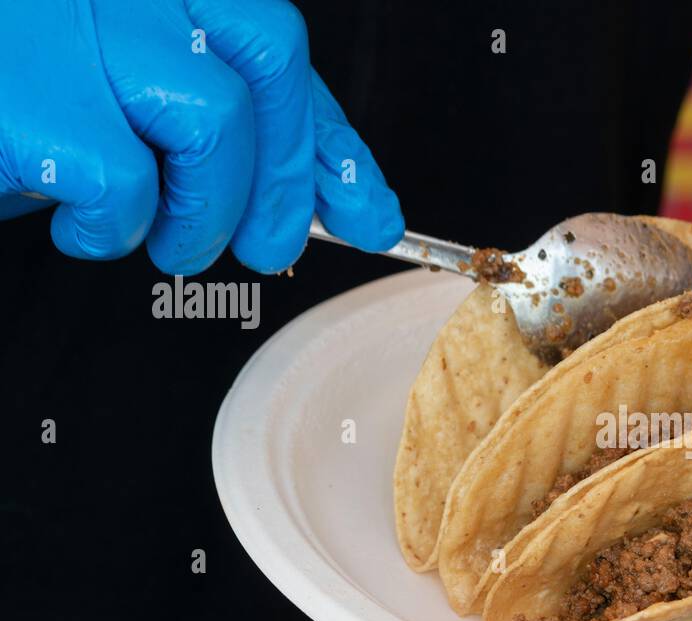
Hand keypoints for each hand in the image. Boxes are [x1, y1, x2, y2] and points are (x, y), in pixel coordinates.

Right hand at [0, 0, 402, 274]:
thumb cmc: (9, 93)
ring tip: (155, 233)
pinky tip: (79, 220)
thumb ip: (226, 129)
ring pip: (210, 117)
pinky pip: (119, 178)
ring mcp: (63, 14)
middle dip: (289, 174)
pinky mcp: (18, 84)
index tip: (371, 212)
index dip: (332, 139)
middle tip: (262, 244)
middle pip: (264, 55)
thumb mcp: (122, 99)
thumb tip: (344, 197)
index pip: (273, 46)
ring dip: (202, 210)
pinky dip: (115, 227)